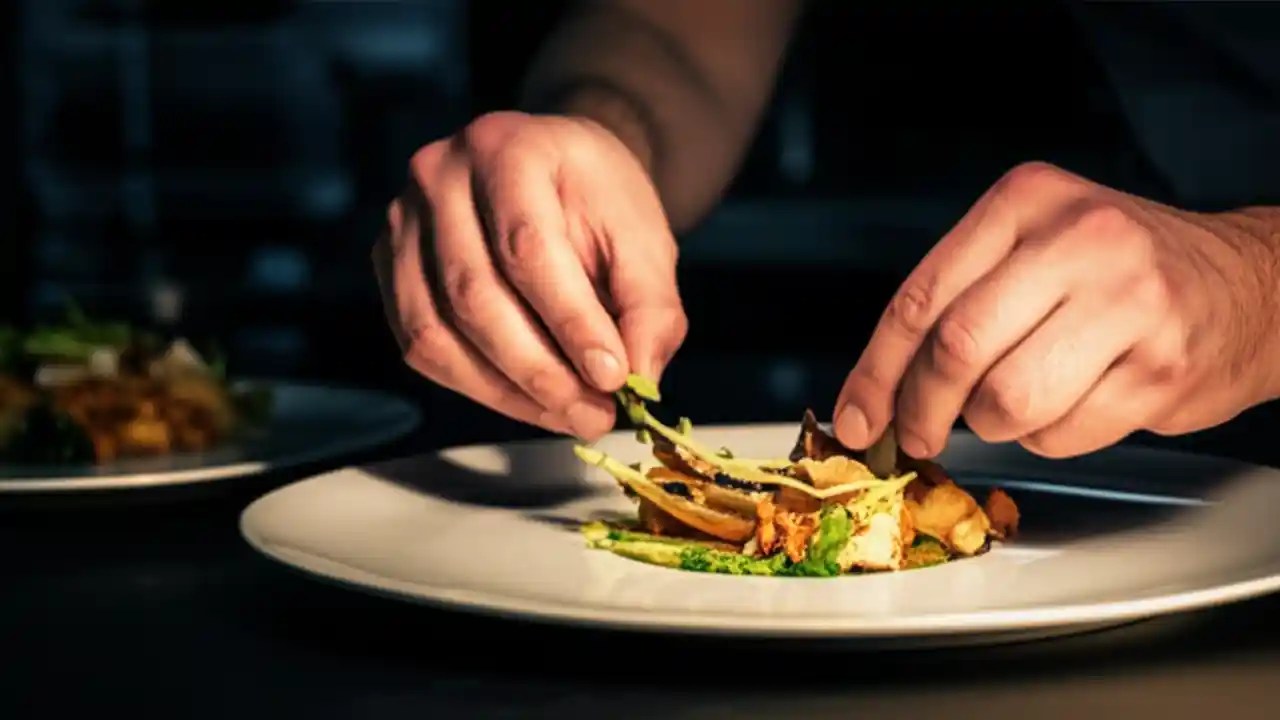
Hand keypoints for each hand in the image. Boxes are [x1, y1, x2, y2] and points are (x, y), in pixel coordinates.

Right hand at [372, 111, 686, 440]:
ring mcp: (401, 220)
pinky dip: (476, 386)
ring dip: (506, 391)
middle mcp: (438, 174)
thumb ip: (650, 306)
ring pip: (437, 330)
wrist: (555, 172)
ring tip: (568, 415)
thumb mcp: (646, 241)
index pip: (528, 247)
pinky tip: (528, 399)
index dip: (570, 322)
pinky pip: (420, 345)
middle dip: (539, 370)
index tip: (614, 379)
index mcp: (507, 146)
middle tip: (594, 415)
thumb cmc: (600, 204)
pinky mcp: (388, 266)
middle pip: (474, 294)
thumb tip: (639, 380)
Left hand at [833, 161, 1275, 458]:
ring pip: (1006, 402)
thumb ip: (957, 301)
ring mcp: (1129, 303)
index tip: (856, 417)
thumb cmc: (1121, 271)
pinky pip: (1062, 435)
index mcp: (1028, 200)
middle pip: (957, 350)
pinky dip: (1049, 437)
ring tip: (1021, 398)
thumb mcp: (1033, 246)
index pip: (922, 296)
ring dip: (994, 422)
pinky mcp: (1162, 368)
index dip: (876, 371)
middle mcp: (1081, 239)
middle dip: (923, 409)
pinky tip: (1077, 401)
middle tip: (918, 433)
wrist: (1251, 287)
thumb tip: (875, 394)